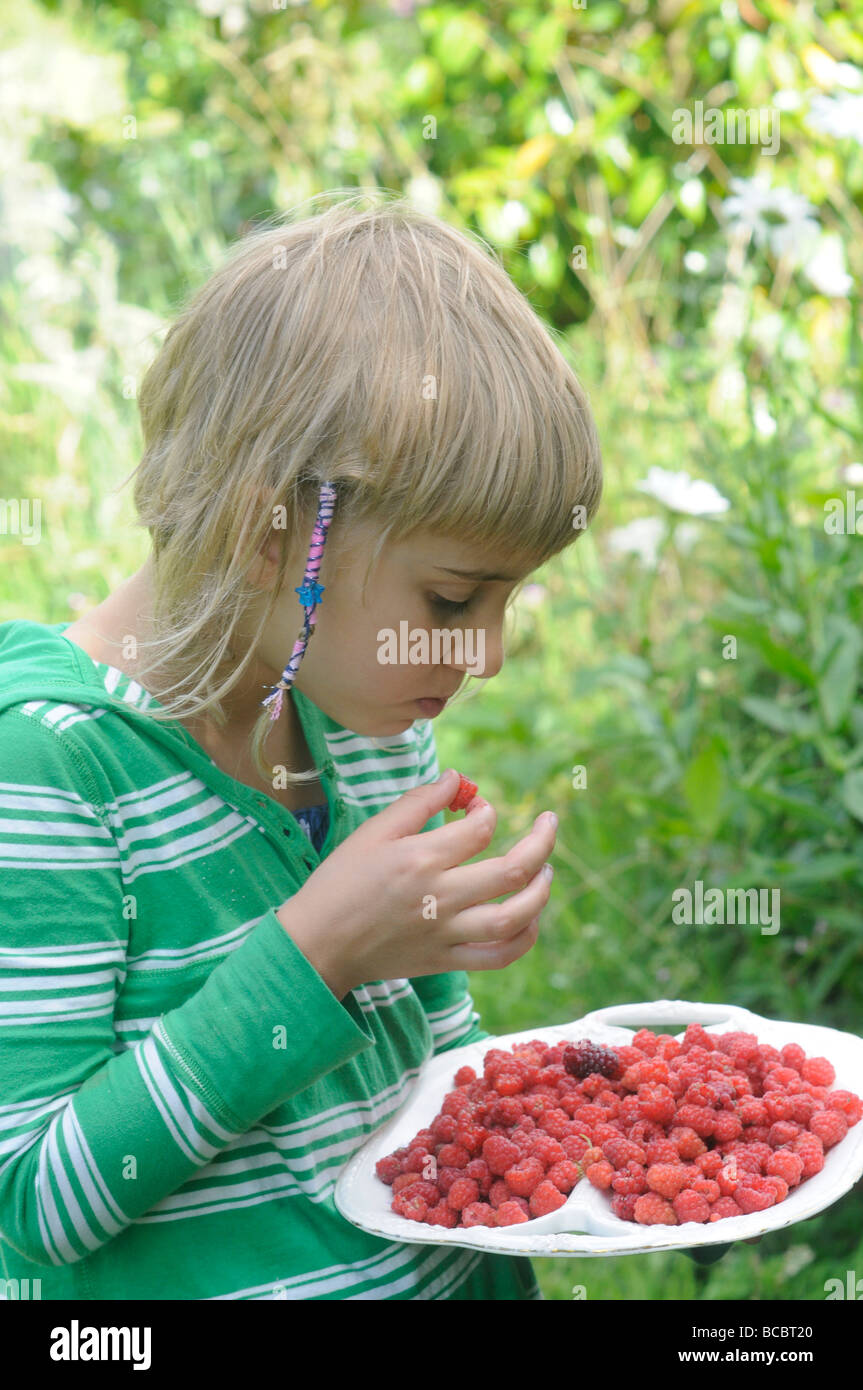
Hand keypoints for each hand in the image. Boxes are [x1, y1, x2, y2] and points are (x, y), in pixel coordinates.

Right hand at [276, 768, 556, 996]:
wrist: (317, 944)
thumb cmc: (340, 881)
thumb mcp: (372, 832)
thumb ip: (418, 802)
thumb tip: (457, 778)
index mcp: (421, 858)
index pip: (480, 828)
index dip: (487, 809)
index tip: (477, 806)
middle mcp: (440, 896)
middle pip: (513, 871)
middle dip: (542, 841)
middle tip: (550, 822)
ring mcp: (446, 933)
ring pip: (515, 917)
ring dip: (541, 891)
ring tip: (547, 871)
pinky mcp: (446, 960)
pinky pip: (498, 956)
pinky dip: (523, 939)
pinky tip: (530, 919)